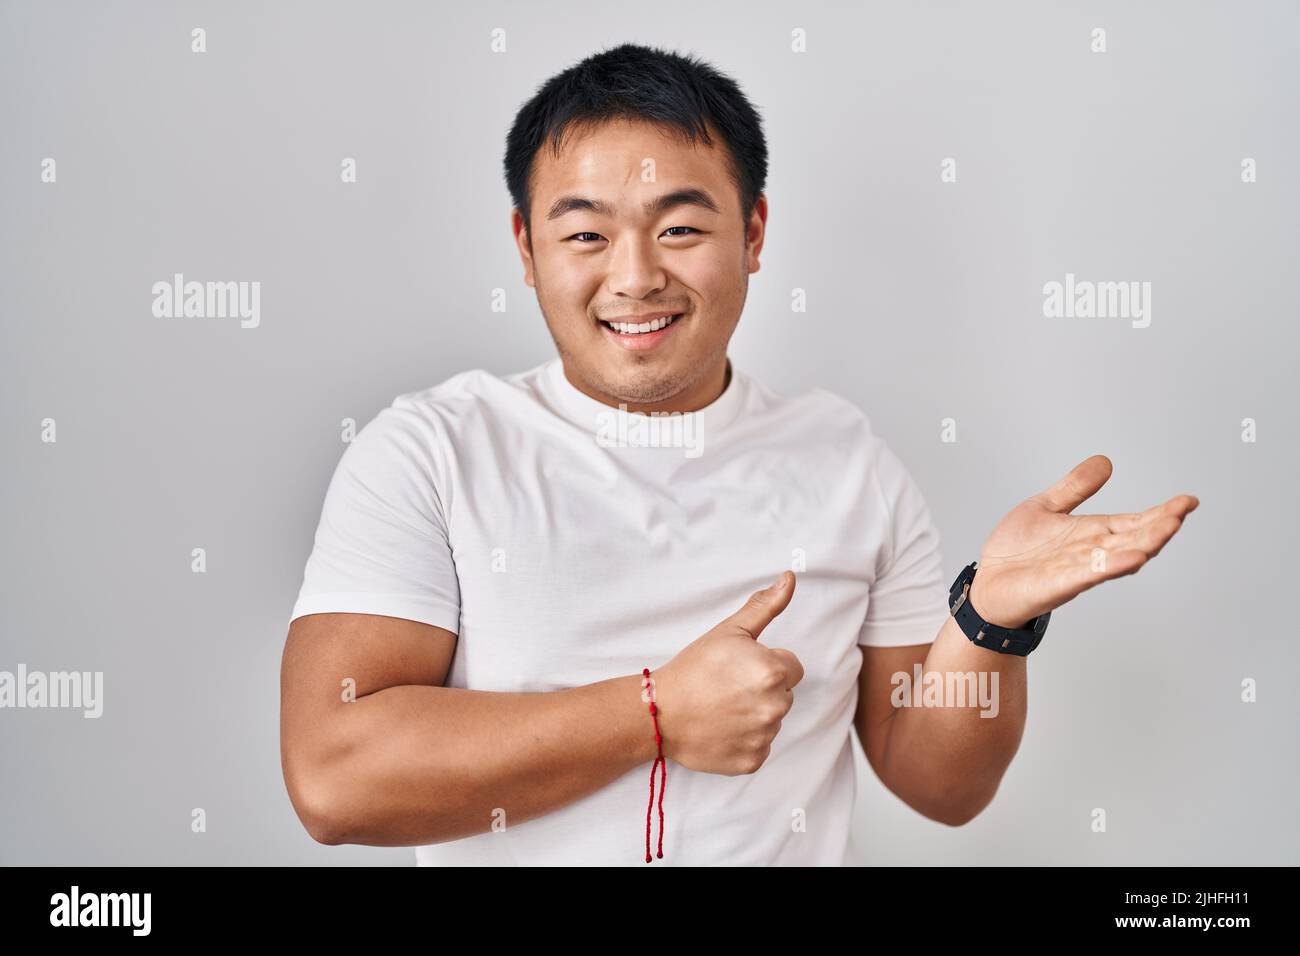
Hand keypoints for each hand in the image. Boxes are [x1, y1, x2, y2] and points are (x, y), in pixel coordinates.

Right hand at [653, 571, 804, 774]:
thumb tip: (790, 578)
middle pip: (784, 694)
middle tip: (728, 687)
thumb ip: (765, 606)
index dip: (767, 664)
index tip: (740, 668)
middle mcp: (775, 706)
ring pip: (772, 720)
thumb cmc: (693, 668)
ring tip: (722, 708)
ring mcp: (764, 736)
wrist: (659, 712)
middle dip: (763, 689)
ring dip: (755, 714)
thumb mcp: (729, 631)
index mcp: (773, 671)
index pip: (792, 667)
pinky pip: (760, 746)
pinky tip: (722, 728)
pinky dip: (745, 740)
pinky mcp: (753, 760)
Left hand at [967, 455, 1198, 628]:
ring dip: (1143, 545)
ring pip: (1118, 557)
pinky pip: (1088, 575)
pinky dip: (1109, 566)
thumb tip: (1105, 462)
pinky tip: (1132, 559)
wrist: (988, 583)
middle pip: (1133, 539)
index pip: (1134, 522)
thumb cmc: (1018, 551)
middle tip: (1182, 512)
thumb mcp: (1046, 507)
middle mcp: (1090, 552)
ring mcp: (1077, 569)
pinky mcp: (1058, 585)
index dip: (1161, 512)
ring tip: (1167, 530)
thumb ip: (1075, 487)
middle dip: (1159, 527)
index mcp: (1091, 533)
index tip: (1189, 501)